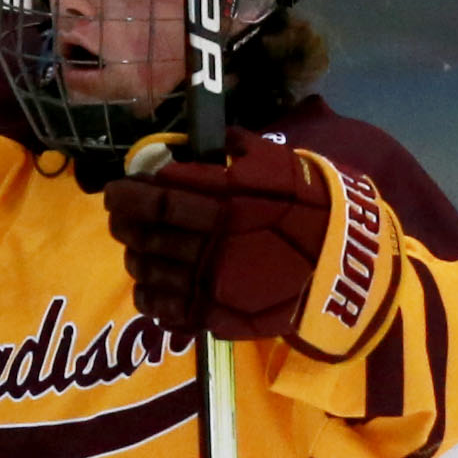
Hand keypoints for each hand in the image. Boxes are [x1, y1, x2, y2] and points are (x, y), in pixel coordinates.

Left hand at [104, 139, 337, 343]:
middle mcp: (209, 246)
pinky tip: (149, 287)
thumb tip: (206, 141)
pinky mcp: (216, 316)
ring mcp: (210, 285)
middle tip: (120, 219)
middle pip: (145, 236)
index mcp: (221, 205)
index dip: (125, 195)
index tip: (114, 191)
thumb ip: (235, 149)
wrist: (343, 265)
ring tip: (137, 250)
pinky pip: (166, 310)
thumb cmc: (310, 206)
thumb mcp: (276, 163)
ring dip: (134, 259)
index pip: (155, 200)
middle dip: (124, 225)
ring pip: (149, 274)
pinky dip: (149, 298)